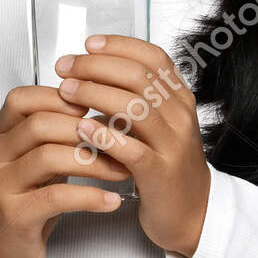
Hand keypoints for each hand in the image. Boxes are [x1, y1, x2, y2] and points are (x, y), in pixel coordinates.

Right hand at [0, 83, 133, 257]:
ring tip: (121, 170)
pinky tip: (111, 201)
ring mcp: (2, 185)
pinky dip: (90, 197)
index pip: (22, 99)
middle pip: (40, 124)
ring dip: (93, 161)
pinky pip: (56, 197)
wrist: (4, 248)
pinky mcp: (15, 215)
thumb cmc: (28, 198)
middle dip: (86, 130)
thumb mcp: (39, 159)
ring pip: (48, 157)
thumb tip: (105, 109)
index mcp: (1, 135)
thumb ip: (58, 134)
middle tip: (120, 140)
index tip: (93, 110)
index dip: (59, 98)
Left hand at [53, 34, 209, 257]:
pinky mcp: (160, 174)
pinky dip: (103, 136)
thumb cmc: (166, 165)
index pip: (153, 57)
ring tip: (66, 92)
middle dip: (96, 66)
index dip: (119, 45)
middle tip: (65, 67)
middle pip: (138, 76)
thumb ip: (135, 98)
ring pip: (134, 108)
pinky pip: (131, 149)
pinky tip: (81, 129)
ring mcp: (172, 145)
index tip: (88, 44)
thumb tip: (93, 70)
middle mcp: (180, 117)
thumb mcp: (158, 125)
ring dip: (94, 94)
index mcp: (179, 99)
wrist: (192, 212)